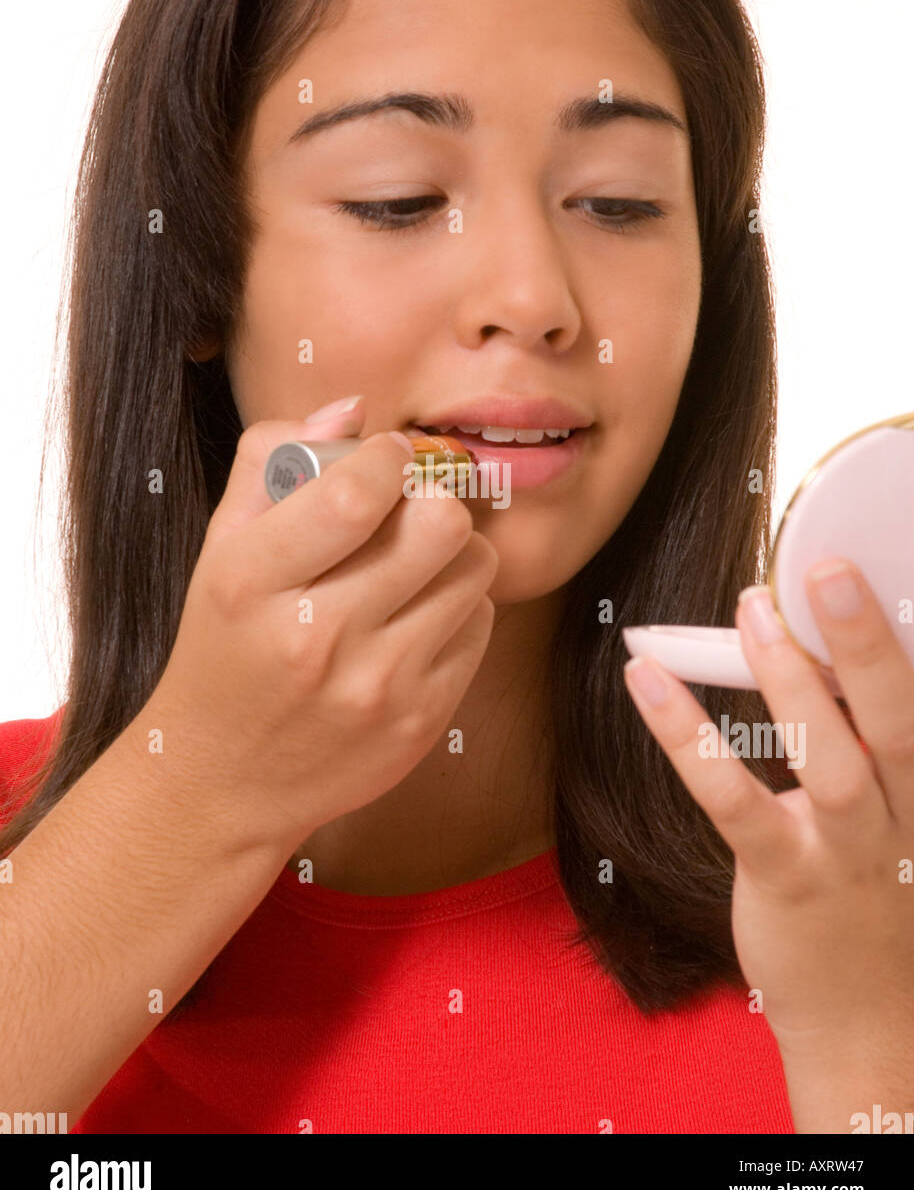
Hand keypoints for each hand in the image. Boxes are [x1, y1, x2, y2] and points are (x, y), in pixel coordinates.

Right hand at [134, 396, 497, 855]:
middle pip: (438, 525)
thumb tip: (355, 409)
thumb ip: (273, 463)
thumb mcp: (220, 550)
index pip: (356, 491)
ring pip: (475, 569)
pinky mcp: (420, 721)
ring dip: (454, 552)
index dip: (389, 455)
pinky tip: (417, 614)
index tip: (387, 456)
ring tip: (415, 563)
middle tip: (409, 510)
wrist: (223, 780)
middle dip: (431, 500)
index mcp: (252, 582)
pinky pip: (482, 624)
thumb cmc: (225, 647)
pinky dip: (460, 605)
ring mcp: (375, 687)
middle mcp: (316, 638)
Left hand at [622, 558, 913, 1069]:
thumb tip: (815, 649)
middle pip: (899, 721)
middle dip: (868, 640)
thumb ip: (867, 742)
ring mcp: (848, 854)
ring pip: (830, 761)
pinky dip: (689, 738)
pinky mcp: (785, 879)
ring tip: (751, 609)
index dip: (898, 634)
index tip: (872, 564)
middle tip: (830, 567)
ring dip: (791, 682)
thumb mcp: (893, 815)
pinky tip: (647, 683)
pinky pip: (734, 803)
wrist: (870, 1026)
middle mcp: (906, 818)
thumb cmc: (874, 897)